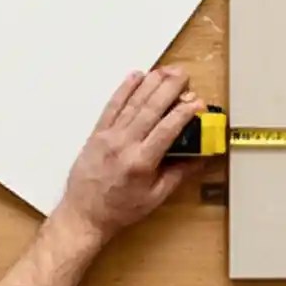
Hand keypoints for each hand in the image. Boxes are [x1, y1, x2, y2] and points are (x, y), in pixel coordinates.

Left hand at [47, 67, 204, 248]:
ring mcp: (108, 136)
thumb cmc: (120, 210)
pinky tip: (136, 77)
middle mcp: (124, 145)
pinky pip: (112, 106)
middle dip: (169, 88)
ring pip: (133, 103)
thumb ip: (179, 174)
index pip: (167, 130)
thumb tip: (202, 158)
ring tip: (166, 70)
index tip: (197, 102)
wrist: (84, 215)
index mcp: (141, 162)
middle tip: (183, 74)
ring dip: (150, 84)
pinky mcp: (97, 133)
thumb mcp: (155, 197)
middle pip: (151, 109)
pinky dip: (124, 90)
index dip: (184, 113)